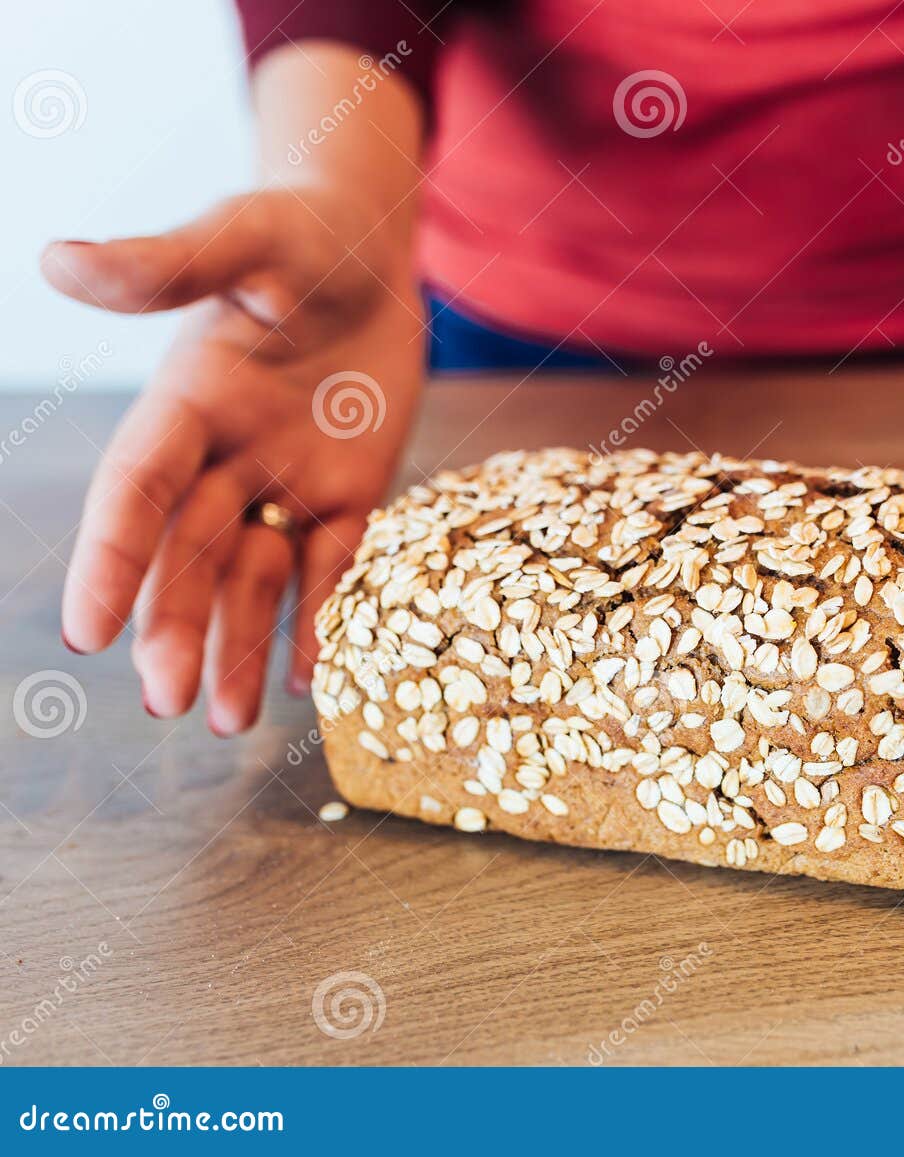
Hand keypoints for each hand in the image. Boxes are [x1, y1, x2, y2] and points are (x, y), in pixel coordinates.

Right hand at [44, 187, 423, 733]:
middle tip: (170, 703)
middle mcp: (226, 453)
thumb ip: (165, 265)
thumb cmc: (302, 234)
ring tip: (228, 722)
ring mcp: (286, 477)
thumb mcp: (245, 239)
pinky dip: (319, 617)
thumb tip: (57, 259)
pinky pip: (331, 564)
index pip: (137, 490)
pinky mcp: (347, 490)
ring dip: (237, 645)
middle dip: (176, 626)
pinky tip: (306, 678)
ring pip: (254, 575)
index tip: (84, 630)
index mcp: (186, 401)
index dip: (110, 557)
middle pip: (192, 552)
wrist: (372, 250)